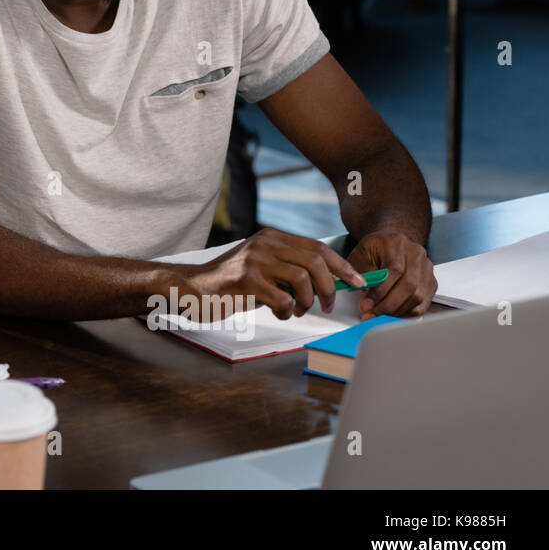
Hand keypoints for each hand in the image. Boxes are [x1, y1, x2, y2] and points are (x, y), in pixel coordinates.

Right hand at [179, 227, 367, 320]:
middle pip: (315, 261)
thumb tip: (329, 280)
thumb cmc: (230, 282)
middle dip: (330, 287)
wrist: (191, 287)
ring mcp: (254, 261)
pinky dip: (287, 310)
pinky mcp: (246, 281)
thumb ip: (287, 267)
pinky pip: (283, 299)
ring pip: (303, 279)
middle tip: (327, 305)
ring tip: (297, 310)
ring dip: (308, 301)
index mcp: (271, 238)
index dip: (341, 266)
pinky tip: (278, 312)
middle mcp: (264, 244)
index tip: (356, 282)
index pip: (317, 247)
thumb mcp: (260, 266)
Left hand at [346, 230, 435, 318]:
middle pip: (409, 285)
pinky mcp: (431, 282)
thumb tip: (364, 293)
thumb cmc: (373, 250)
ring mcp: (426, 268)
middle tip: (371, 314)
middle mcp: (416, 253)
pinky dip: (407, 313)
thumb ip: (362, 273)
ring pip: (418, 296)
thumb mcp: (360, 256)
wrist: (389, 245)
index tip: (366, 304)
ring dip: (397, 311)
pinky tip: (393, 316)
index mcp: (397, 242)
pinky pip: (423, 303)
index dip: (380, 291)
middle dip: (388, 305)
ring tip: (379, 317)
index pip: (394, 270)